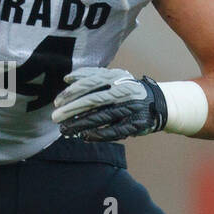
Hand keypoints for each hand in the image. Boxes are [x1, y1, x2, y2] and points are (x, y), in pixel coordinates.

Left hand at [52, 67, 167, 142]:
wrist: (158, 103)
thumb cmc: (127, 89)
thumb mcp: (113, 77)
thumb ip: (92, 76)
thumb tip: (67, 79)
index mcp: (116, 77)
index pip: (90, 83)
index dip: (71, 92)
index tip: (56, 102)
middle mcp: (123, 91)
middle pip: (93, 100)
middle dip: (72, 110)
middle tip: (55, 118)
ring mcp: (130, 107)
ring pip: (101, 117)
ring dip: (80, 124)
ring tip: (65, 130)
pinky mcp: (135, 124)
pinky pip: (114, 131)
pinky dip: (98, 134)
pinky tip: (85, 137)